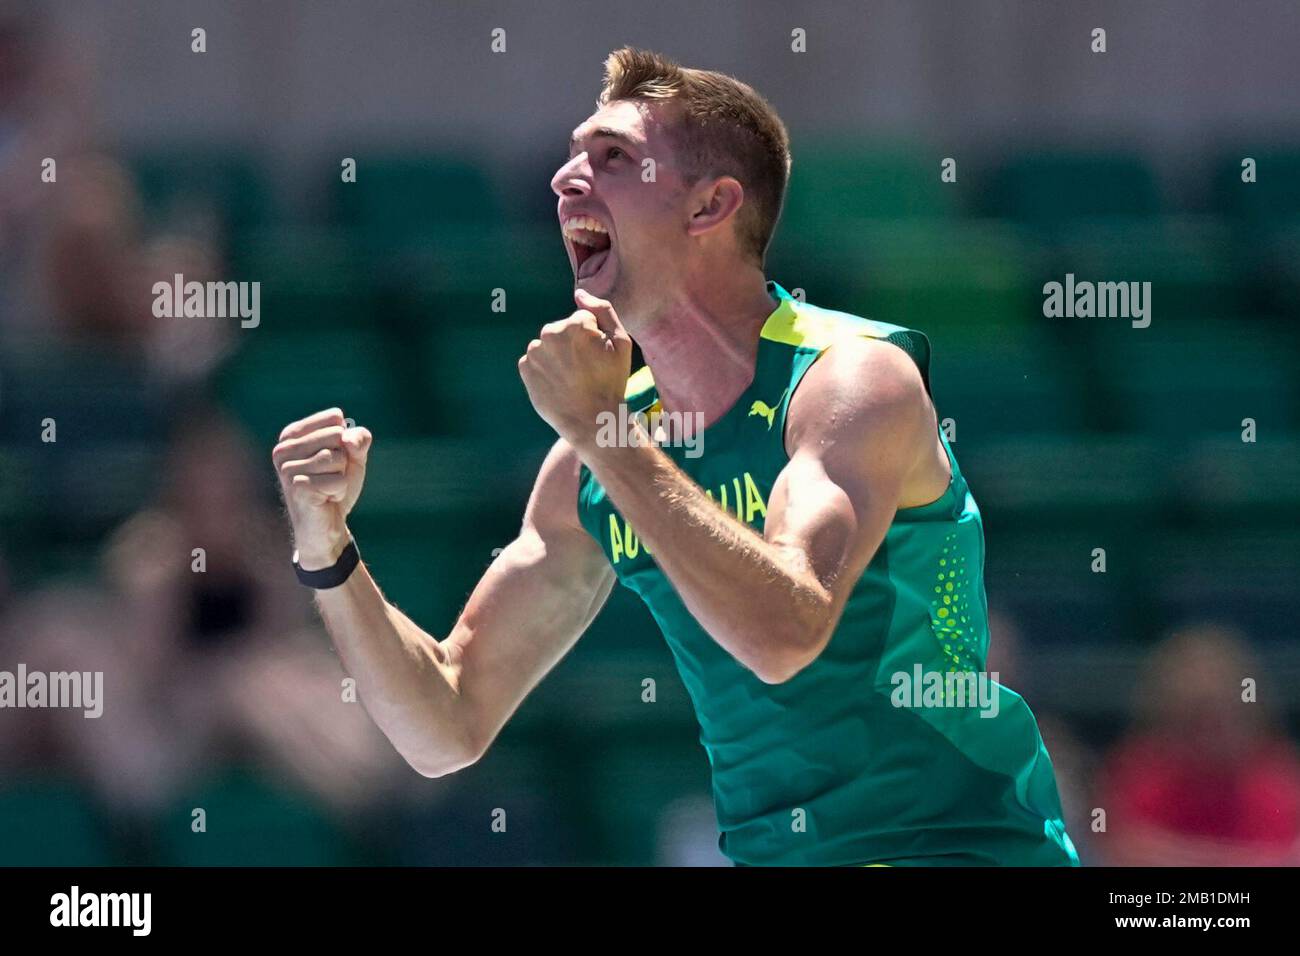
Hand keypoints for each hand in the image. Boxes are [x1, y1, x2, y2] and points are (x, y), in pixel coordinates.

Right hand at [271, 407, 371, 568]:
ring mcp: (287, 469)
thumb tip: (348, 438)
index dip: (346, 441)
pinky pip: (337, 480)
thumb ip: (358, 439)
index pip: (335, 418)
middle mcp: (283, 449)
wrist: (327, 525)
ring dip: (341, 476)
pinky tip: (326, 499)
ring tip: (327, 488)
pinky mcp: (296, 487)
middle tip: (329, 477)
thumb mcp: (353, 457)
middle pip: (337, 436)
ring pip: (336, 458)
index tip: (334, 459)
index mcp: (292, 435)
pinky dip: (339, 491)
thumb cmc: (335, 486)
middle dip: (344, 460)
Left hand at [518, 289, 632, 446]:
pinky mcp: (524, 368)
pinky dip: (544, 369)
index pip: (583, 320)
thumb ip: (603, 310)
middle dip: (572, 344)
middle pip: (562, 330)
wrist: (592, 420)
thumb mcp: (621, 343)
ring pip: (547, 345)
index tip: (597, 358)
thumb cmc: (611, 382)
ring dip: (557, 356)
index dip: (593, 338)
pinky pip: (534, 361)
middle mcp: (550, 333)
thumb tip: (580, 293)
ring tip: (571, 378)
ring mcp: (534, 352)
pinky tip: (558, 383)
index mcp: (575, 324)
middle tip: (585, 369)